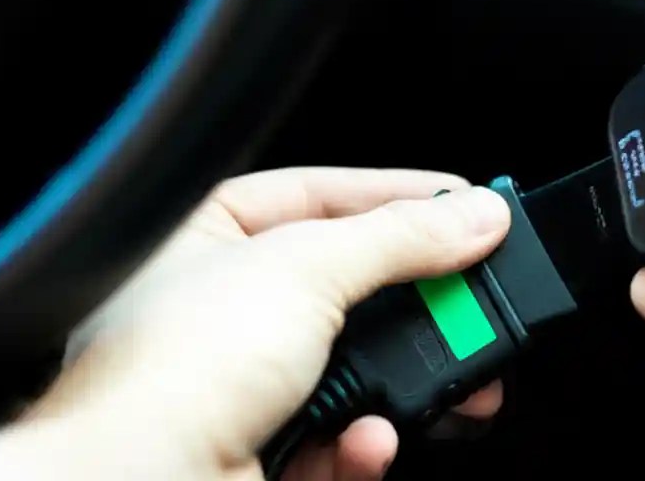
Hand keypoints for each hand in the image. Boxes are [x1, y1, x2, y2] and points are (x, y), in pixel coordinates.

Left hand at [17, 167, 510, 479]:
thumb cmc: (167, 375)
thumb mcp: (305, 270)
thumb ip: (400, 238)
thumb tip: (473, 216)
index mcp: (208, 235)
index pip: (324, 195)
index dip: (401, 198)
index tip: (467, 207)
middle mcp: (222, 305)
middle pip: (355, 286)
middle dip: (422, 303)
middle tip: (477, 300)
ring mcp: (244, 382)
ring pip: (358, 368)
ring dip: (407, 383)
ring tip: (454, 383)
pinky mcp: (265, 449)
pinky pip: (340, 438)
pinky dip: (365, 444)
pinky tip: (368, 440)